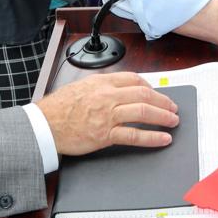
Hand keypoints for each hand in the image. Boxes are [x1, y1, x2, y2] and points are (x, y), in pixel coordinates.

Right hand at [36, 72, 179, 155]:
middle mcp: (107, 96)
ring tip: (173, 121)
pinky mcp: (106, 134)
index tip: (156, 92)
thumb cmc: (58, 108)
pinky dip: (152, 137)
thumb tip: (117, 89)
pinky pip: (134, 135)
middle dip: (162, 101)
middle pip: (143, 94)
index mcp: (101, 82)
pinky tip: (163, 138)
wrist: (44, 125)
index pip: (133, 79)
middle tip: (172, 107)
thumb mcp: (80, 87)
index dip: (149, 86)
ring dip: (162, 116)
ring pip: (143, 112)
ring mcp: (108, 115)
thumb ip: (100, 86)